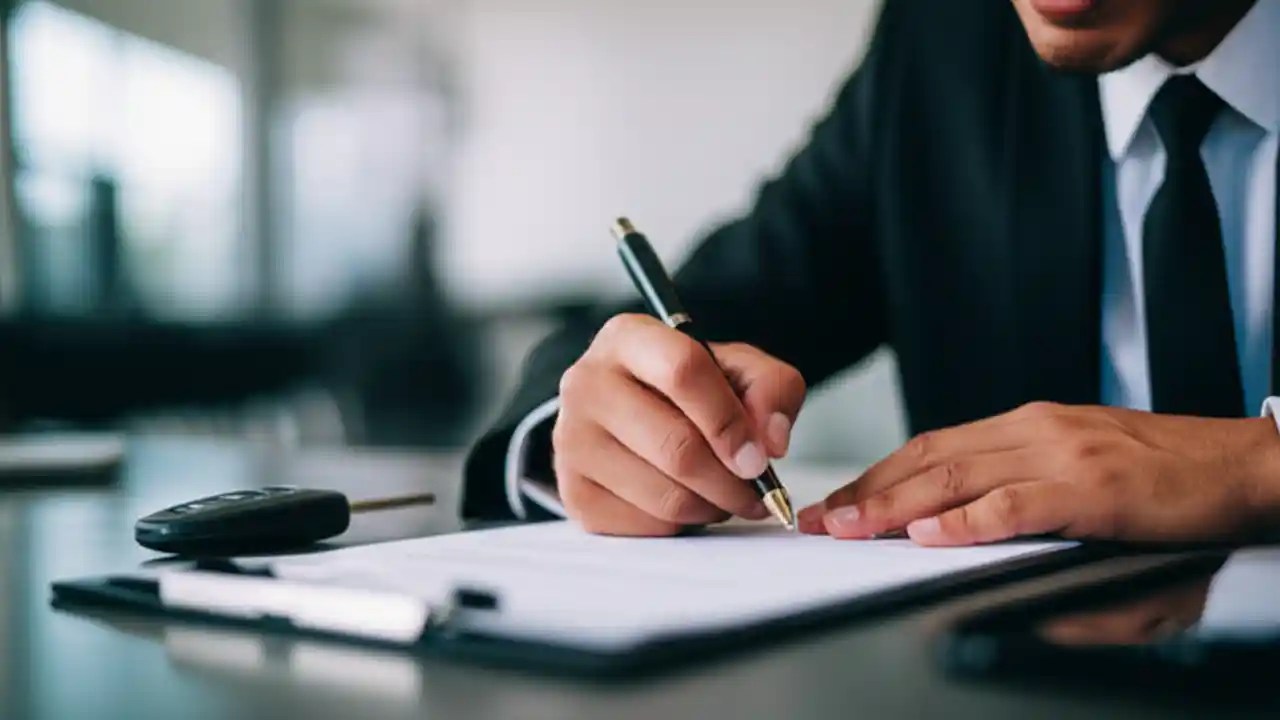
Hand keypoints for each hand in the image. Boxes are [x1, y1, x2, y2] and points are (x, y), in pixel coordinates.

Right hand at [554, 314, 805, 535]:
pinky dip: (680, 525)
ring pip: (665, 496)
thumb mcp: (736, 368)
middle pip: (677, 447)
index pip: (683, 372)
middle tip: (756, 492)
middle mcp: (587, 384)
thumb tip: (770, 443)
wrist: (624, 410)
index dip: (730, 421)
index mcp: (628, 339)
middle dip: (732, 482)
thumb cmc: (683, 387)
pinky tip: (687, 503)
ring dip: (711, 507)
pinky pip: (646, 526)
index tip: (759, 457)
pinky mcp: (573, 492)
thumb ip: (770, 389)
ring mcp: (572, 440)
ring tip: (723, 495)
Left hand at [798, 402, 1279, 545]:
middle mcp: (1033, 430)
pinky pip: (1016, 504)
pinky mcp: (1092, 487)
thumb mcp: (1078, 472)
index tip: (837, 502)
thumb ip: (1020, 492)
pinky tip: (931, 534)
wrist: (1242, 465)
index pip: (930, 447)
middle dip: (868, 491)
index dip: (876, 475)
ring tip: (851, 528)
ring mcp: (1061, 454)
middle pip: (929, 458)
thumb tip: (955, 529)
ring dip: (896, 505)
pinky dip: (968, 520)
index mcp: (1026, 426)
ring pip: (958, 476)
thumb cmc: (1162, 474)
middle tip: (821, 519)